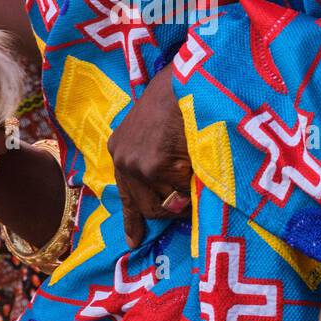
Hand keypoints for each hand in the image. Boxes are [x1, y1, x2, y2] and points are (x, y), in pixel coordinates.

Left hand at [107, 62, 191, 248]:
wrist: (189, 78)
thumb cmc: (180, 98)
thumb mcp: (156, 129)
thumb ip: (154, 159)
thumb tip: (171, 199)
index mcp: (119, 149)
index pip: (124, 195)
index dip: (132, 221)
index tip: (133, 242)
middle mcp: (122, 160)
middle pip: (148, 207)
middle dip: (173, 209)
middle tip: (192, 200)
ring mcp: (137, 164)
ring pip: (169, 202)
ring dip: (188, 194)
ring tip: (199, 170)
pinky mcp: (155, 165)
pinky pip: (185, 190)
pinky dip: (197, 180)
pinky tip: (200, 158)